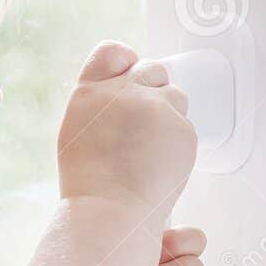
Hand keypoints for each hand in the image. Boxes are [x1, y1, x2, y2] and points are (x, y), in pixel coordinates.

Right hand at [58, 41, 197, 218]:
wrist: (111, 213)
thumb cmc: (91, 183)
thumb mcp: (78, 131)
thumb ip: (101, 102)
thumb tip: (125, 86)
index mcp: (90, 92)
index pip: (112, 52)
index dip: (126, 62)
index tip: (130, 77)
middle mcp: (122, 91)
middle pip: (152, 69)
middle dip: (153, 91)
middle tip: (143, 128)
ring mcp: (154, 107)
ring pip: (175, 95)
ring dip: (169, 115)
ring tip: (151, 149)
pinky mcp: (180, 127)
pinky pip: (186, 125)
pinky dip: (179, 142)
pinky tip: (161, 164)